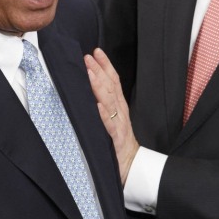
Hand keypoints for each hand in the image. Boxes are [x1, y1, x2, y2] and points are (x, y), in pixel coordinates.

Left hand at [85, 47, 138, 185]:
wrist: (131, 166)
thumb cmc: (118, 143)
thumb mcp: (111, 119)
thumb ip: (103, 105)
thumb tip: (89, 91)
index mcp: (118, 107)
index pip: (113, 81)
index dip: (105, 65)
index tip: (96, 51)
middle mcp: (119, 112)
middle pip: (110, 87)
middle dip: (99, 70)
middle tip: (87, 56)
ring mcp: (118, 124)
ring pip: (109, 102)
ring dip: (99, 86)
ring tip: (90, 73)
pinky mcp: (114, 139)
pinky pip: (109, 126)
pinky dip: (103, 115)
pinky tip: (97, 106)